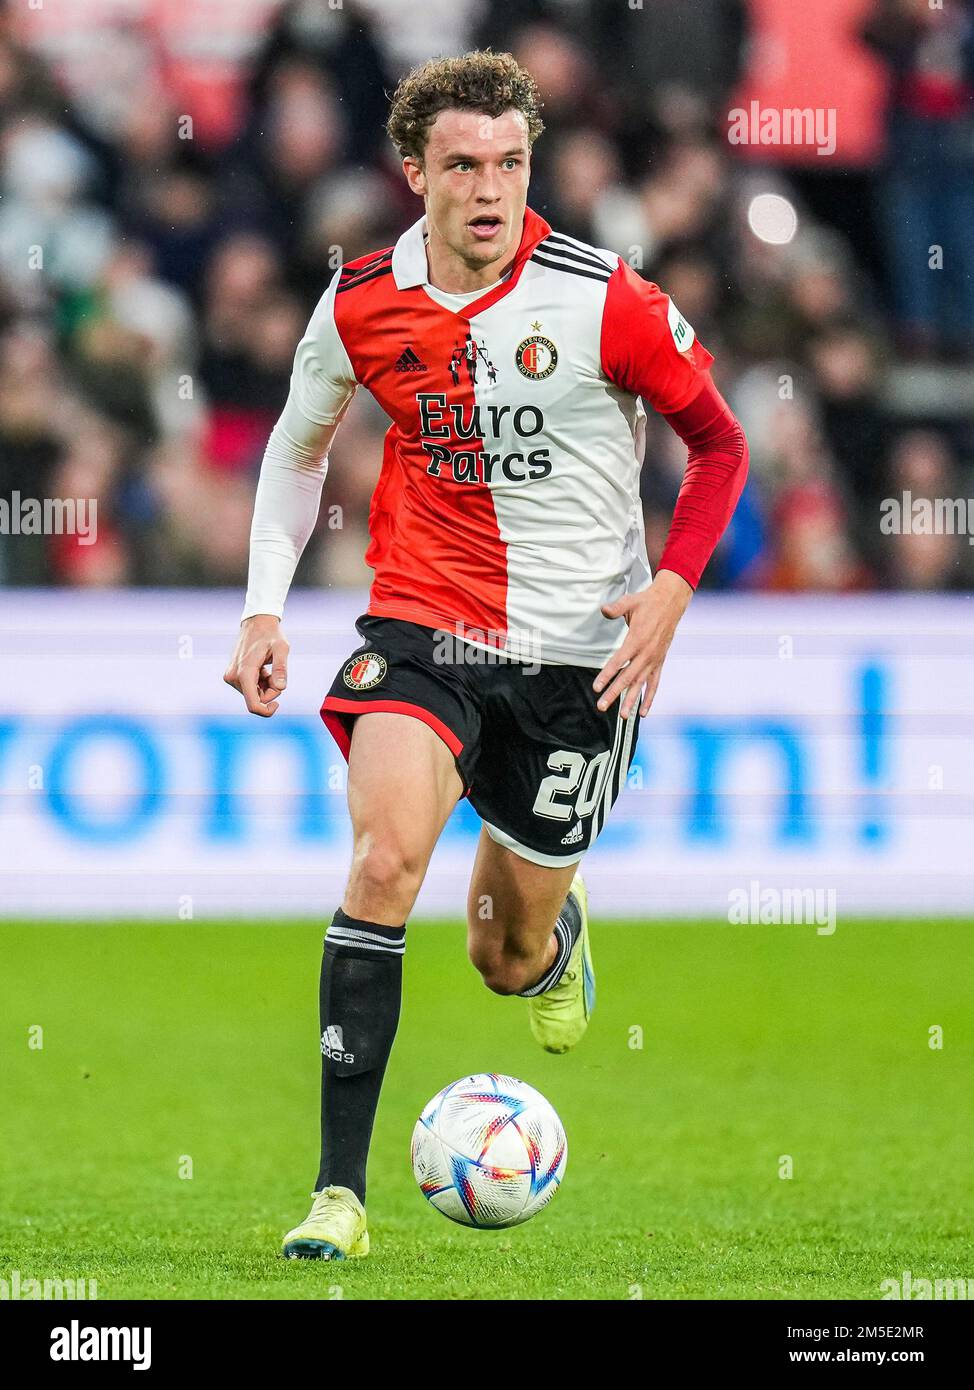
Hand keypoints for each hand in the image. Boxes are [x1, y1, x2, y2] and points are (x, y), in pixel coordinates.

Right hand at [224, 614, 289, 716]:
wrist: (256, 622)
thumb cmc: (270, 634)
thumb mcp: (282, 648)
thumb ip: (281, 668)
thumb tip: (281, 687)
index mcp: (244, 672)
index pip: (253, 705)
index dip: (266, 711)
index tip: (278, 704)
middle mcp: (233, 677)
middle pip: (256, 699)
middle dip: (270, 691)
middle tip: (276, 674)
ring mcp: (231, 677)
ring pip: (253, 694)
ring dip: (265, 686)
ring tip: (268, 668)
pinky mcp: (232, 676)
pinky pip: (249, 688)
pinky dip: (260, 682)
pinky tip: (262, 668)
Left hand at [593, 569, 691, 719]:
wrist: (671, 603)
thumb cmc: (647, 602)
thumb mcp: (630, 601)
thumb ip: (616, 608)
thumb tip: (604, 609)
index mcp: (637, 640)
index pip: (618, 662)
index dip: (607, 675)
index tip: (596, 687)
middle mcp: (646, 653)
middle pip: (627, 678)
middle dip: (614, 693)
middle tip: (601, 706)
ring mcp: (654, 659)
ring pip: (640, 684)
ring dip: (631, 700)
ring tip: (623, 716)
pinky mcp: (659, 662)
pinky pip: (654, 683)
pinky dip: (649, 698)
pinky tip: (643, 712)